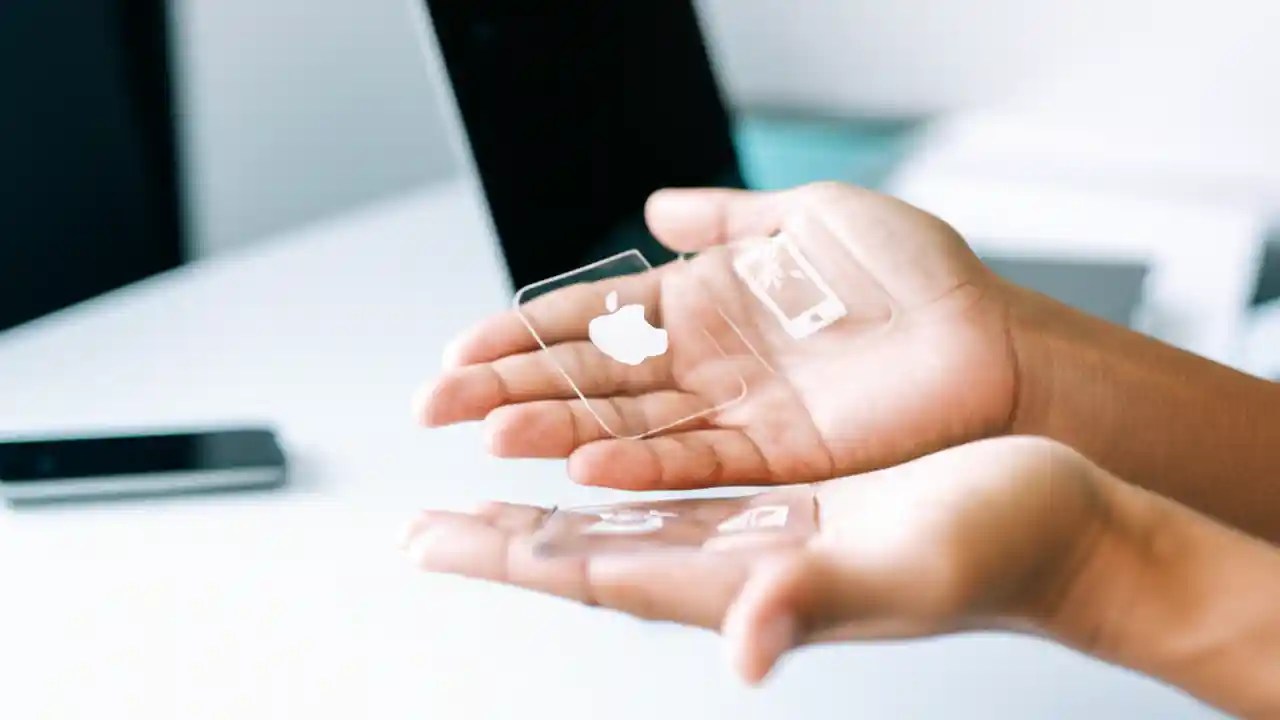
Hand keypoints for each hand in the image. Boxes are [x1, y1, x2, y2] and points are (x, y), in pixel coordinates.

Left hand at [401, 436, 1115, 683]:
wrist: (1052, 525)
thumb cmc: (997, 552)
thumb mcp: (907, 573)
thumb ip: (818, 604)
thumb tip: (743, 648)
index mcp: (741, 583)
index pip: (594, 574)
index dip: (508, 556)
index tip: (431, 539)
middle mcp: (735, 563)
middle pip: (590, 556)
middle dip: (502, 540)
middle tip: (421, 530)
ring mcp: (760, 535)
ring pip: (627, 523)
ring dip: (550, 511)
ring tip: (487, 499)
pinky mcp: (790, 502)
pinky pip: (684, 488)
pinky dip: (626, 477)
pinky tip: (603, 474)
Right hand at [417, 183, 1018, 489]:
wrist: (996, 339)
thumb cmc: (915, 274)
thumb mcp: (813, 218)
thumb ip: (728, 218)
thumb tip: (654, 207)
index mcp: (707, 301)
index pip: (597, 318)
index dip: (528, 333)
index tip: (460, 350)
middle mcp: (710, 363)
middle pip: (594, 378)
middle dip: (513, 388)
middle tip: (436, 404)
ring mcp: (738, 413)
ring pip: (628, 426)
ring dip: (558, 430)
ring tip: (489, 434)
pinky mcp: (778, 458)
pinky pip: (694, 462)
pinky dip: (637, 465)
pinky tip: (582, 465)